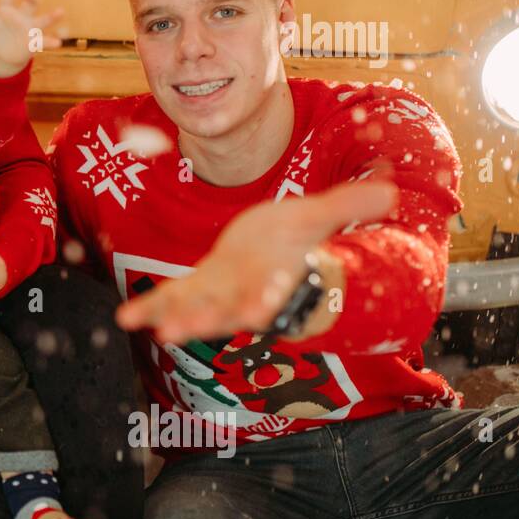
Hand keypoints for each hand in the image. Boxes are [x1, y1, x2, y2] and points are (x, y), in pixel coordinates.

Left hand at [0, 0, 64, 76]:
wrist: (6, 53)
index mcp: (7, 9)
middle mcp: (22, 15)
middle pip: (28, 4)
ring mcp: (30, 28)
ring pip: (42, 19)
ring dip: (51, 16)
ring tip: (60, 11)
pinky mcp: (34, 42)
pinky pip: (44, 41)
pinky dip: (51, 42)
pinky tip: (59, 43)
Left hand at [116, 180, 397, 343]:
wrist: (278, 252)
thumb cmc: (301, 239)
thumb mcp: (321, 215)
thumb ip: (351, 204)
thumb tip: (391, 187)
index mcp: (282, 280)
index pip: (280, 295)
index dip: (272, 302)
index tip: (262, 310)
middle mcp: (251, 293)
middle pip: (233, 311)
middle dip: (211, 320)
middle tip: (186, 329)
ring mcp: (222, 293)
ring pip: (200, 310)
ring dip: (180, 319)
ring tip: (159, 331)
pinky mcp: (200, 285)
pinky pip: (173, 298)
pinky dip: (152, 307)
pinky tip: (127, 318)